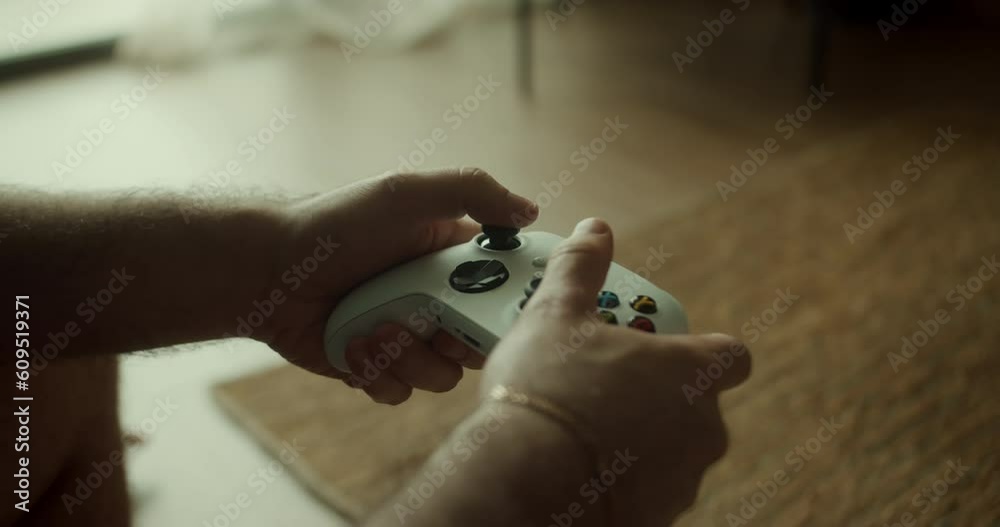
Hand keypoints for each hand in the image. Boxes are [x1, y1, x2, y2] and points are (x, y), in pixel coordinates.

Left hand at [261, 168, 537, 403]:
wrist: (268, 270)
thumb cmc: (337, 225)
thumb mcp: (407, 193)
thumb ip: (473, 191)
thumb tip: (531, 212)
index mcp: (453, 262)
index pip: (506, 293)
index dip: (509, 307)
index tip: (494, 309)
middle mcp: (436, 302)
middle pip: (480, 344)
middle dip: (455, 341)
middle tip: (430, 325)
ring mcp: (406, 338)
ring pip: (442, 376)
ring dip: (408, 358)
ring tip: (373, 329)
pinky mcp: (375, 368)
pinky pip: (401, 392)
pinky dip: (376, 374)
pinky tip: (352, 345)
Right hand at [481, 218, 751, 524]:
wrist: (524, 482)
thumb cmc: (547, 392)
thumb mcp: (554, 313)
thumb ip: (581, 266)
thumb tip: (595, 228)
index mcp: (690, 372)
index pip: (732, 355)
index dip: (703, 350)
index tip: (662, 349)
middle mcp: (702, 428)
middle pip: (695, 404)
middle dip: (657, 396)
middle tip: (603, 386)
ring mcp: (683, 479)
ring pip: (672, 449)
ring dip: (641, 438)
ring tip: (583, 429)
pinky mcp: (658, 517)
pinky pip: (649, 488)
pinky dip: (625, 479)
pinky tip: (580, 469)